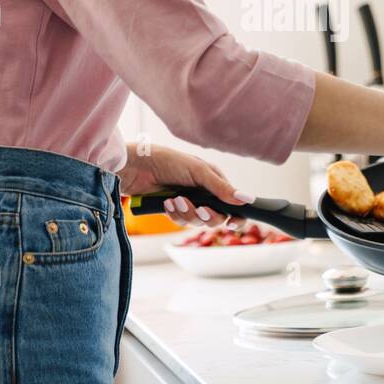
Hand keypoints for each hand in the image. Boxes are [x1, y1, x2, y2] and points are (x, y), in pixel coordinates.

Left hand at [118, 143, 252, 226]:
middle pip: (217, 218)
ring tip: (176, 200)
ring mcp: (189, 202)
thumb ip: (222, 188)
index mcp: (214, 181)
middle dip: (208, 216)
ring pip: (198, 222)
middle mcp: (204, 193)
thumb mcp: (198, 171)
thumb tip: (248, 199)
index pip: (233, 203)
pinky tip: (167, 203)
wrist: (135, 167)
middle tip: (201, 209)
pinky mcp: (174, 210)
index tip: (233, 222)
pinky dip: (175, 214)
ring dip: (188, 213)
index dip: (236, 216)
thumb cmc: (167, 160)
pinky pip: (181, 222)